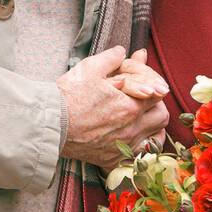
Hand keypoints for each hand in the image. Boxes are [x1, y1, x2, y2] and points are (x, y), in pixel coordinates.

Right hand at [56, 46, 169, 172]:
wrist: (49, 125)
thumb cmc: (69, 96)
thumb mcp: (89, 69)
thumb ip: (111, 58)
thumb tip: (122, 51)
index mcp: (130, 105)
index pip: (158, 94)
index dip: (154, 85)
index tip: (146, 85)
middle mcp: (131, 128)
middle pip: (161, 116)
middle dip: (157, 105)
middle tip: (146, 100)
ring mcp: (123, 146)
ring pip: (155, 139)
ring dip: (154, 127)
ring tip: (146, 120)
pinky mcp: (112, 160)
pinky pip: (139, 158)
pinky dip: (143, 149)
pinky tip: (137, 140)